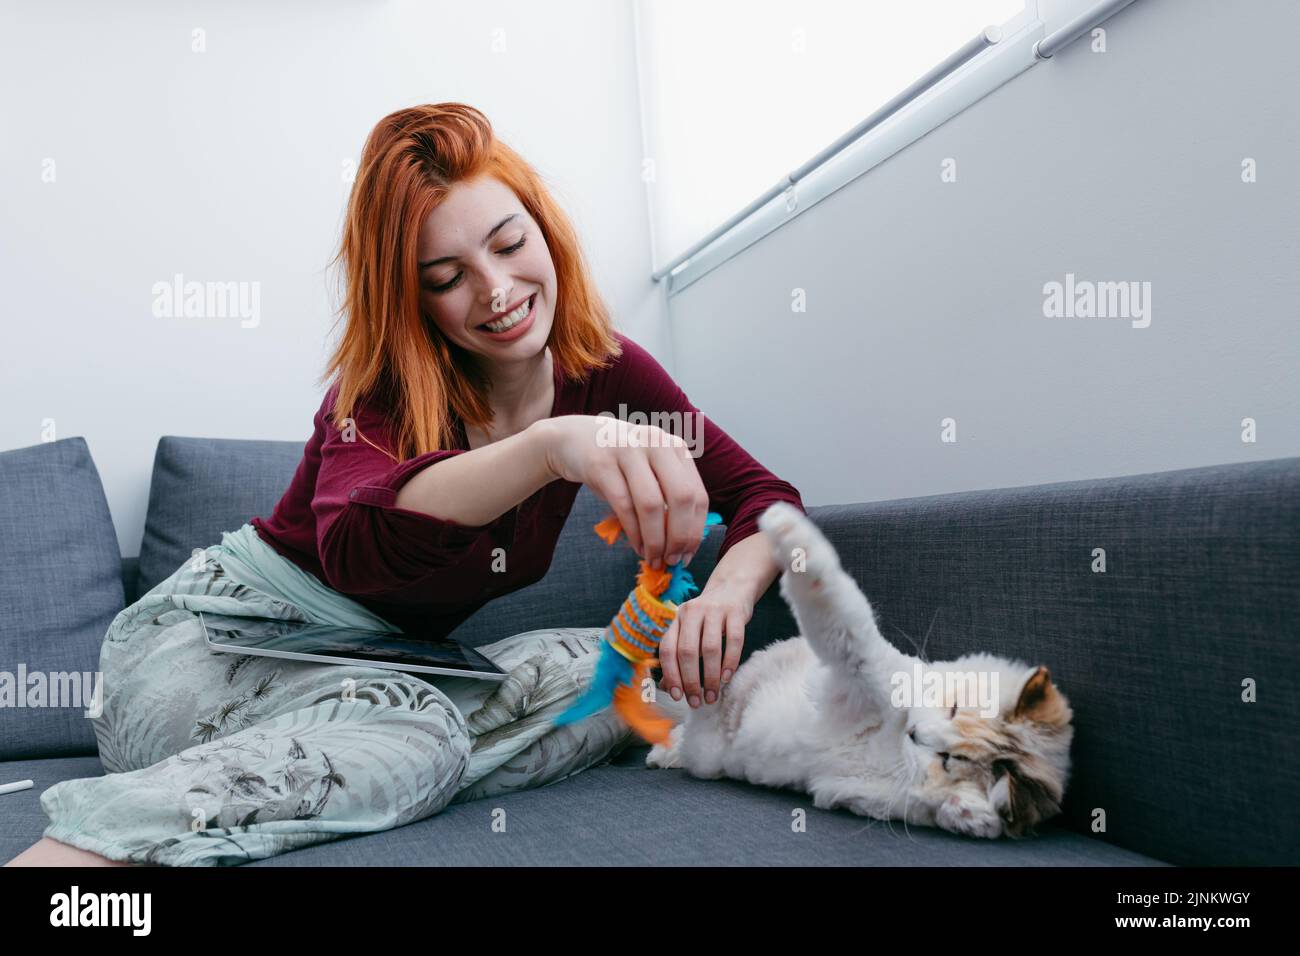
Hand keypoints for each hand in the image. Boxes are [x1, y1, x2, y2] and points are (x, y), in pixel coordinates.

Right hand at [539, 415, 708, 568]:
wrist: (572, 438)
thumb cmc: (617, 463)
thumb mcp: (648, 471)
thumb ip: (667, 498)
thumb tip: (682, 545)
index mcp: (675, 448)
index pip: (698, 494)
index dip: (696, 530)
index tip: (688, 555)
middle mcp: (656, 443)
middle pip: (681, 497)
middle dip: (679, 536)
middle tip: (672, 560)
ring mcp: (629, 450)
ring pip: (652, 504)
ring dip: (655, 539)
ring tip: (653, 558)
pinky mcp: (601, 463)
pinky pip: (623, 505)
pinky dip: (633, 532)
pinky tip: (637, 546)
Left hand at [656, 578, 752, 707]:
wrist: (733, 588)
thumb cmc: (708, 618)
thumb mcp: (690, 632)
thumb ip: (678, 656)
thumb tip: (667, 688)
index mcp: (676, 619)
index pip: (667, 649)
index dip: (671, 675)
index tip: (678, 696)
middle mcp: (691, 612)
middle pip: (687, 651)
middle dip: (691, 681)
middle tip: (697, 701)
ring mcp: (714, 610)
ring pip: (710, 648)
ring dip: (711, 676)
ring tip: (713, 694)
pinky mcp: (735, 611)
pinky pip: (734, 640)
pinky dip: (730, 662)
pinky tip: (727, 677)